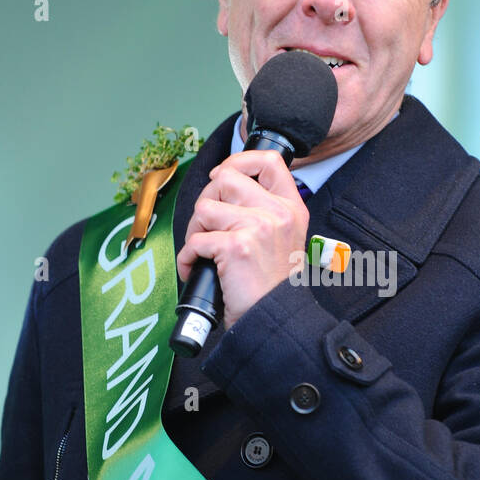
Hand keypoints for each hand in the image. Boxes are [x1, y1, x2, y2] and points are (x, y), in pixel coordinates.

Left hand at [176, 150, 308, 328]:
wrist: (275, 319)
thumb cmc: (271, 285)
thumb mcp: (284, 239)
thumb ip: (265, 211)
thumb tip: (223, 185)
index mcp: (292, 207)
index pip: (269, 161)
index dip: (239, 160)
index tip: (224, 177)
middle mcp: (278, 213)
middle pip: (226, 178)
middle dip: (207, 200)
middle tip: (208, 225)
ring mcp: (258, 227)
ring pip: (205, 207)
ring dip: (194, 230)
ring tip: (202, 251)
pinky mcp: (235, 247)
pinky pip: (195, 241)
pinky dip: (187, 258)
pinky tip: (195, 269)